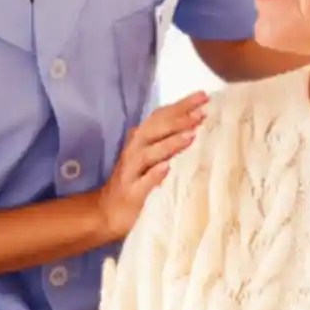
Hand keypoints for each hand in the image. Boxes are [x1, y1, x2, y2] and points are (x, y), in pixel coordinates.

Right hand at [95, 92, 208, 240]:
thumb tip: (195, 126)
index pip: (161, 117)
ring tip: (191, 135)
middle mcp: (134, 151)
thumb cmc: (135, 182)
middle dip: (179, 119)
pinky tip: (167, 168)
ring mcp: (131, 172)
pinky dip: (154, 174)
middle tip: (202, 111)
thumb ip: (168, 143)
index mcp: (141, 140)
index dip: (181, 106)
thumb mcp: (152, 159)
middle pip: (155, 130)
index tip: (203, 96)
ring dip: (170, 143)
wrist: (106, 212)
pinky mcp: (131, 194)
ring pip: (150, 153)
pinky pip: (143, 183)